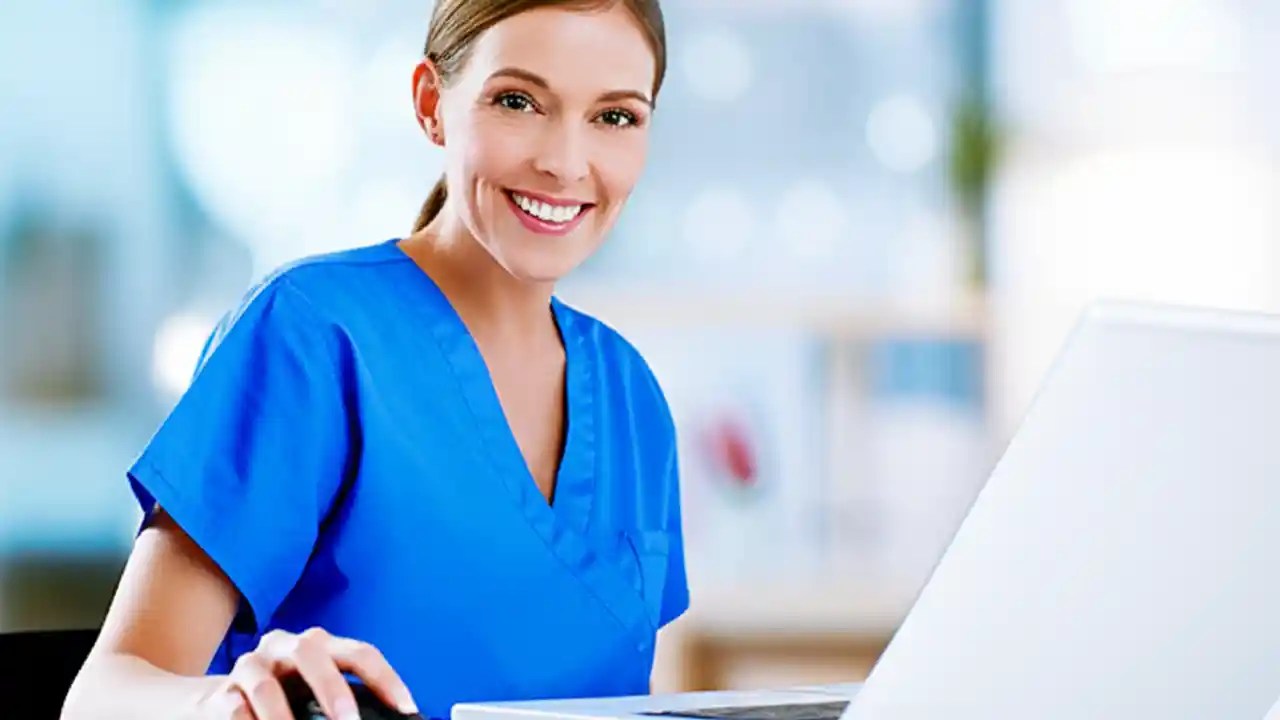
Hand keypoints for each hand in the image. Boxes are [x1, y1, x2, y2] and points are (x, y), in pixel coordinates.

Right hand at [193, 627, 417, 718]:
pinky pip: (233, 709)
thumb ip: (344, 703)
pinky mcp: (218, 694)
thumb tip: (391, 718)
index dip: (386, 679)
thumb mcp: (315, 693)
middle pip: (311, 651)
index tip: (406, 708)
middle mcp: (283, 647)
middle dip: (332, 688)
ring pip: (265, 684)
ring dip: (282, 717)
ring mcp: (249, 667)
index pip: (358, 652)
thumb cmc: (284, 699)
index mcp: (318, 646)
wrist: (217, 704)